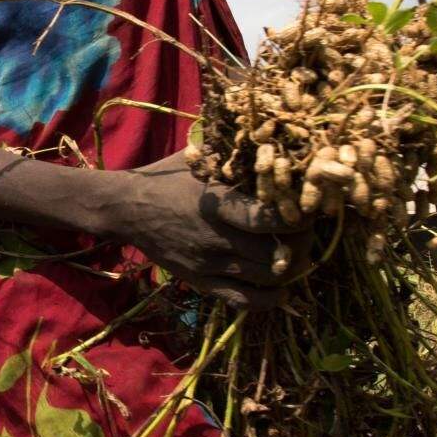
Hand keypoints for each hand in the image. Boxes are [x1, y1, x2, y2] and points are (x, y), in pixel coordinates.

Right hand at [106, 151, 310, 305]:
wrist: (127, 209)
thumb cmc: (166, 177)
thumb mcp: (196, 157)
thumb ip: (230, 152)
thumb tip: (268, 136)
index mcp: (216, 204)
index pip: (268, 219)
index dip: (298, 218)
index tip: (310, 209)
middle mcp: (215, 238)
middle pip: (275, 252)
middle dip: (301, 244)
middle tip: (309, 233)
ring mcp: (209, 264)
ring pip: (266, 277)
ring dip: (290, 269)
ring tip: (298, 255)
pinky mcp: (201, 282)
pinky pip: (242, 300)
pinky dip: (269, 299)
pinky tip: (281, 290)